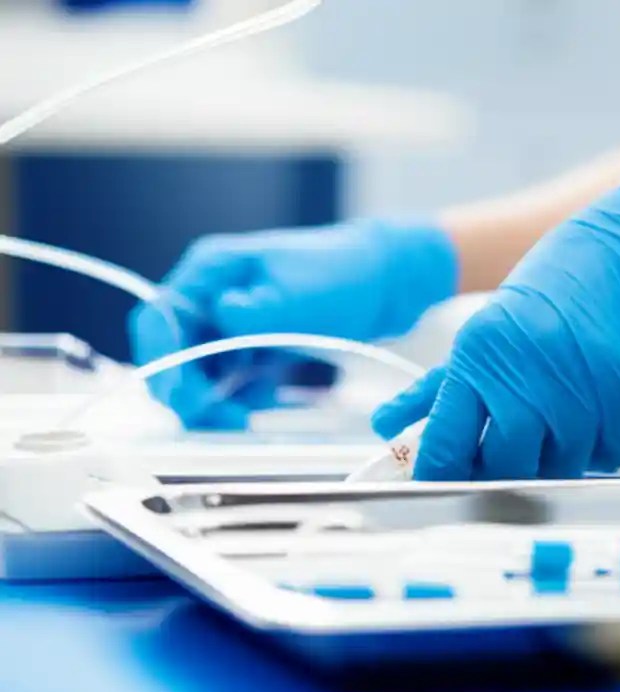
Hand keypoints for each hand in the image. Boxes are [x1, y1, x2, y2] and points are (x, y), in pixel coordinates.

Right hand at [130, 220, 456, 428]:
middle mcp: (212, 296)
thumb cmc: (346, 274)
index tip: (185, 396)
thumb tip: (221, 313)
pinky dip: (242, 397)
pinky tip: (268, 399)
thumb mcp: (302, 293)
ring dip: (214, 401)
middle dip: (188, 391)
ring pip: (199, 372)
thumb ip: (258, 308)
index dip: (162, 360)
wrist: (388, 282)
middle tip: (223, 421)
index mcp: (211, 271)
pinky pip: (231, 381)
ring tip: (245, 420)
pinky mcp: (253, 347)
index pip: (160, 318)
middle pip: (174, 352)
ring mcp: (231, 323)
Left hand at [372, 147, 619, 479]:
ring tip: (565, 401)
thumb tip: (388, 423)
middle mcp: (532, 374)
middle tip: (512, 440)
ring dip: (558, 450)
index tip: (438, 481)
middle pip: (503, 468)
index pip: (446, 445)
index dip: (439, 473)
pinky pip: (608, 454)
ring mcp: (587, 391)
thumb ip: (445, 381)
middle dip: (503, 465)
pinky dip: (600, 440)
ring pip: (561, 467)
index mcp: (484, 349)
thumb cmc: (573, 271)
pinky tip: (601, 397)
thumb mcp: (497, 317)